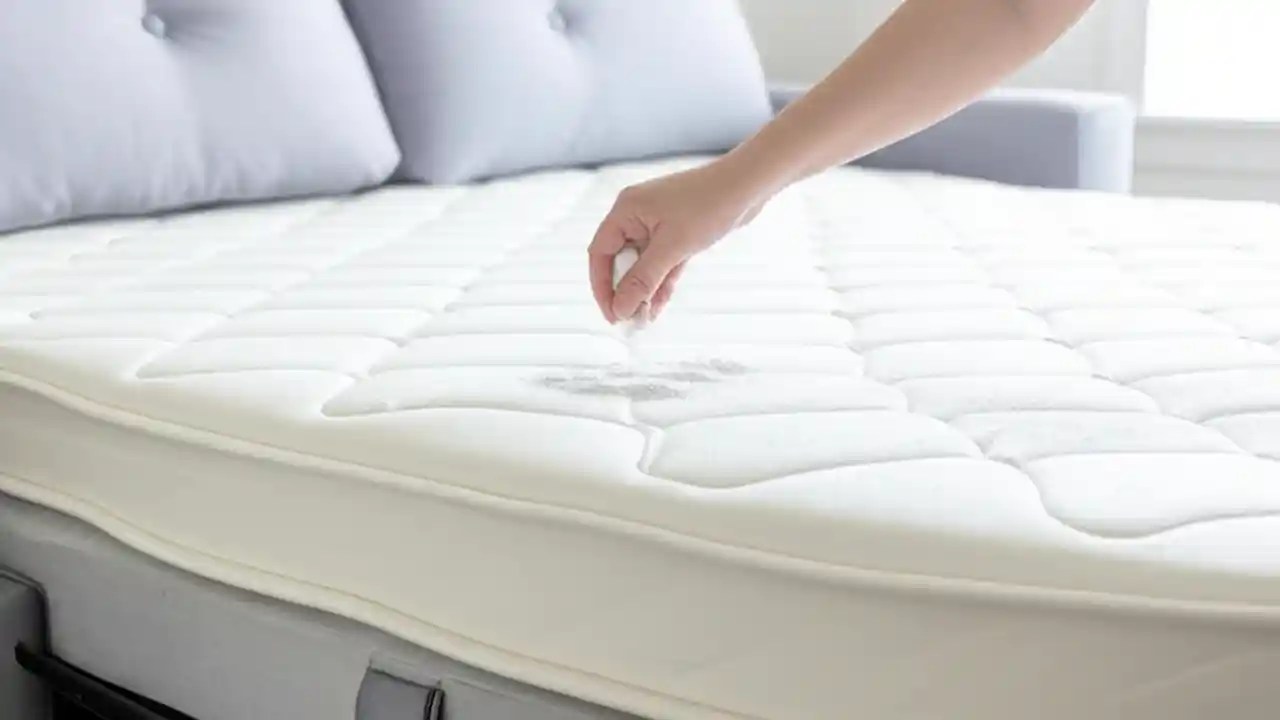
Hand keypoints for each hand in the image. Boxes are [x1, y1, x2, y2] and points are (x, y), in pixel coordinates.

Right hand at [588, 158, 763, 322]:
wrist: (748, 185)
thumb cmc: (709, 204)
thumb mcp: (672, 247)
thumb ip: (643, 279)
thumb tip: (621, 308)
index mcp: (626, 210)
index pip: (600, 253)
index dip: (602, 286)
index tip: (612, 313)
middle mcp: (637, 215)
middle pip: (620, 261)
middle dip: (626, 292)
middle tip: (632, 320)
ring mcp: (657, 224)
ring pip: (643, 265)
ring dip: (644, 291)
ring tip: (646, 319)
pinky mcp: (677, 233)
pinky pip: (662, 263)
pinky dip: (661, 283)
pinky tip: (659, 305)